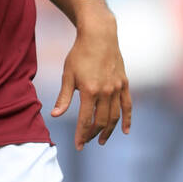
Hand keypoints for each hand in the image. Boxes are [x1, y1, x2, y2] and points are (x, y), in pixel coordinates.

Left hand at [51, 17, 131, 149]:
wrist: (99, 36)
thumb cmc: (80, 54)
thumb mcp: (68, 75)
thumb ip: (64, 97)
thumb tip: (55, 115)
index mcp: (90, 91)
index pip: (86, 120)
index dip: (82, 135)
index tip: (78, 146)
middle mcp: (106, 92)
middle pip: (101, 121)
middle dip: (93, 135)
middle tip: (87, 142)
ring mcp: (117, 88)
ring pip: (115, 116)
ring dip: (108, 131)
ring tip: (102, 141)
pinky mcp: (124, 84)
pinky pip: (127, 106)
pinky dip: (127, 120)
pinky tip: (125, 131)